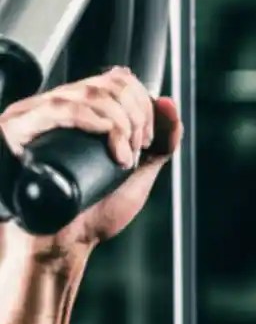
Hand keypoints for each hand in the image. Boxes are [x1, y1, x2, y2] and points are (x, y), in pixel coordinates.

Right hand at [0, 67, 181, 251]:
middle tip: (137, 150)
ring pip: (89, 93)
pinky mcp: (18, 127)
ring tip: (122, 158)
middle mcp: (58, 108)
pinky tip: (109, 141)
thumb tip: (170, 103)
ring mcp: (36, 115)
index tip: (148, 140)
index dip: (143, 102)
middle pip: (108, 83)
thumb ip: (160, 143)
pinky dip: (95, 120)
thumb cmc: (93, 213)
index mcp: (83, 113)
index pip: (118, 79)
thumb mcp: (138, 173)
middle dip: (137, 115)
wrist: (62, 244)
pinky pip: (62, 108)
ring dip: (121, 123)